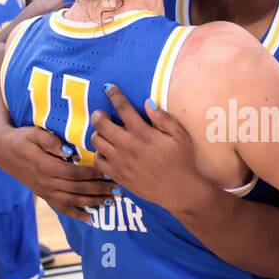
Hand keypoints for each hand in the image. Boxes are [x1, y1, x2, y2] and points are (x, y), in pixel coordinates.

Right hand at [0, 122, 113, 220]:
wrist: (4, 151)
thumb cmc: (22, 138)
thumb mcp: (34, 133)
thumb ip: (51, 141)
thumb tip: (68, 151)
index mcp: (46, 165)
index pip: (75, 172)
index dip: (93, 173)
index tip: (110, 172)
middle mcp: (47, 182)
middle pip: (78, 188)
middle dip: (99, 189)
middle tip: (119, 189)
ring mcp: (46, 191)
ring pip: (73, 200)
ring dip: (93, 202)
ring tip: (111, 201)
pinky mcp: (45, 195)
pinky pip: (62, 208)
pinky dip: (76, 214)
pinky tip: (90, 218)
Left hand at [89, 84, 199, 212]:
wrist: (178, 190)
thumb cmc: (181, 161)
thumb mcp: (179, 136)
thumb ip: (163, 118)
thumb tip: (147, 102)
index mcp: (143, 133)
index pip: (123, 108)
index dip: (114, 95)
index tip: (109, 88)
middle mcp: (128, 145)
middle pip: (101, 123)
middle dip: (98, 114)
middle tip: (103, 114)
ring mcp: (120, 161)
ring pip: (96, 140)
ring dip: (98, 133)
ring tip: (105, 132)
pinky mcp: (117, 174)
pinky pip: (97, 160)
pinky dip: (99, 153)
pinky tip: (107, 151)